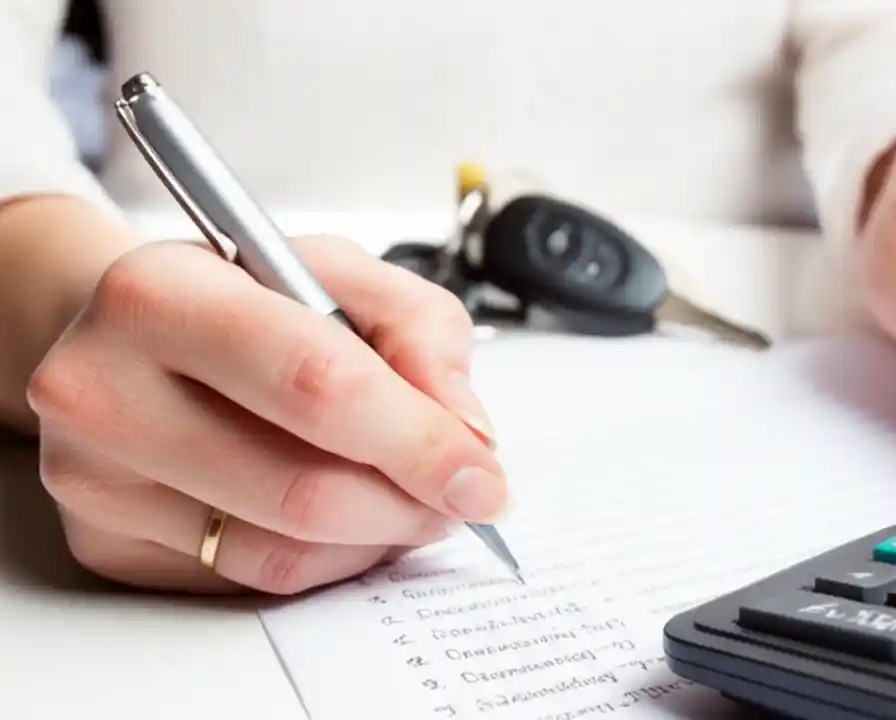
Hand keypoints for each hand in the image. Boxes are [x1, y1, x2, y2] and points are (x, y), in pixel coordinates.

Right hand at [27, 235, 505, 593]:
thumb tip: (465, 431)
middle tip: (463, 496)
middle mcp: (101, 389)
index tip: (483, 475)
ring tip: (408, 496)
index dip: (419, 442)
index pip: (318, 386)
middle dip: (412, 503)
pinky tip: (345, 514)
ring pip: (284, 551)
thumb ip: (421, 330)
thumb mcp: (338, 272)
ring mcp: (93, 479)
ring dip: (378, 536)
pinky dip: (328, 557)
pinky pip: (252, 577)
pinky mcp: (104, 542)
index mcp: (160, 295)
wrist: (131, 331)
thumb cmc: (242, 296)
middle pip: (304, 489)